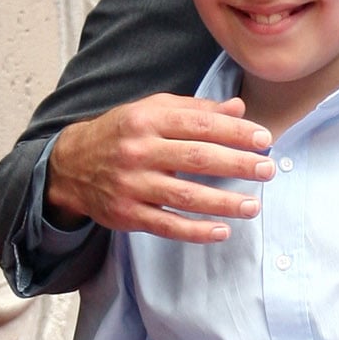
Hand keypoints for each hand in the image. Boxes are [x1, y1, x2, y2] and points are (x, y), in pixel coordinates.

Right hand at [45, 93, 275, 243]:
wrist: (71, 165)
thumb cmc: (122, 134)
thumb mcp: (152, 111)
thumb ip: (195, 110)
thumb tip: (239, 108)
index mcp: (147, 120)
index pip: (199, 125)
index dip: (234, 131)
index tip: (263, 139)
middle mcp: (139, 151)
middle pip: (197, 159)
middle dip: (237, 164)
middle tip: (267, 169)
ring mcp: (132, 185)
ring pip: (185, 196)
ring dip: (224, 202)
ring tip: (254, 206)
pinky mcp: (128, 214)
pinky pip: (168, 226)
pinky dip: (196, 231)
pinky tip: (222, 230)